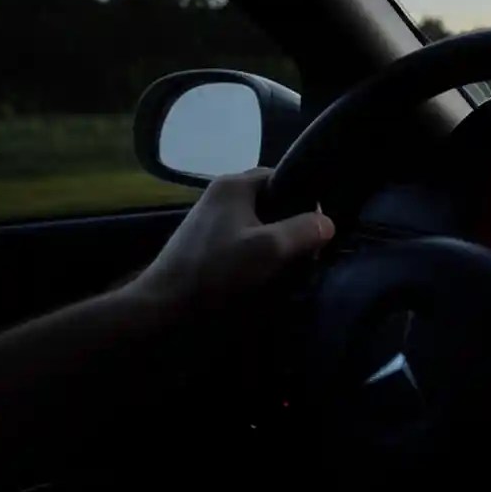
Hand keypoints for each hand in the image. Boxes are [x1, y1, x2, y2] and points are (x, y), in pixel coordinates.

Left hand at [129, 167, 334, 311]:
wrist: (163, 314)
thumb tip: (328, 224)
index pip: (282, 177)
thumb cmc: (216, 274)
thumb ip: (304, 231)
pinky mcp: (206, 252)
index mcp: (233, 185)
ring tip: (291, 273)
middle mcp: (221, 199)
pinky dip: (259, 263)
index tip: (320, 229)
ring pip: (260, 230)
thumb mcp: (269, 250)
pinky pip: (245, 249)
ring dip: (277, 251)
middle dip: (292, 229)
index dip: (305, 200)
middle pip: (273, 205)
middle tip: (309, 255)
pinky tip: (268, 284)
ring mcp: (211, 226)